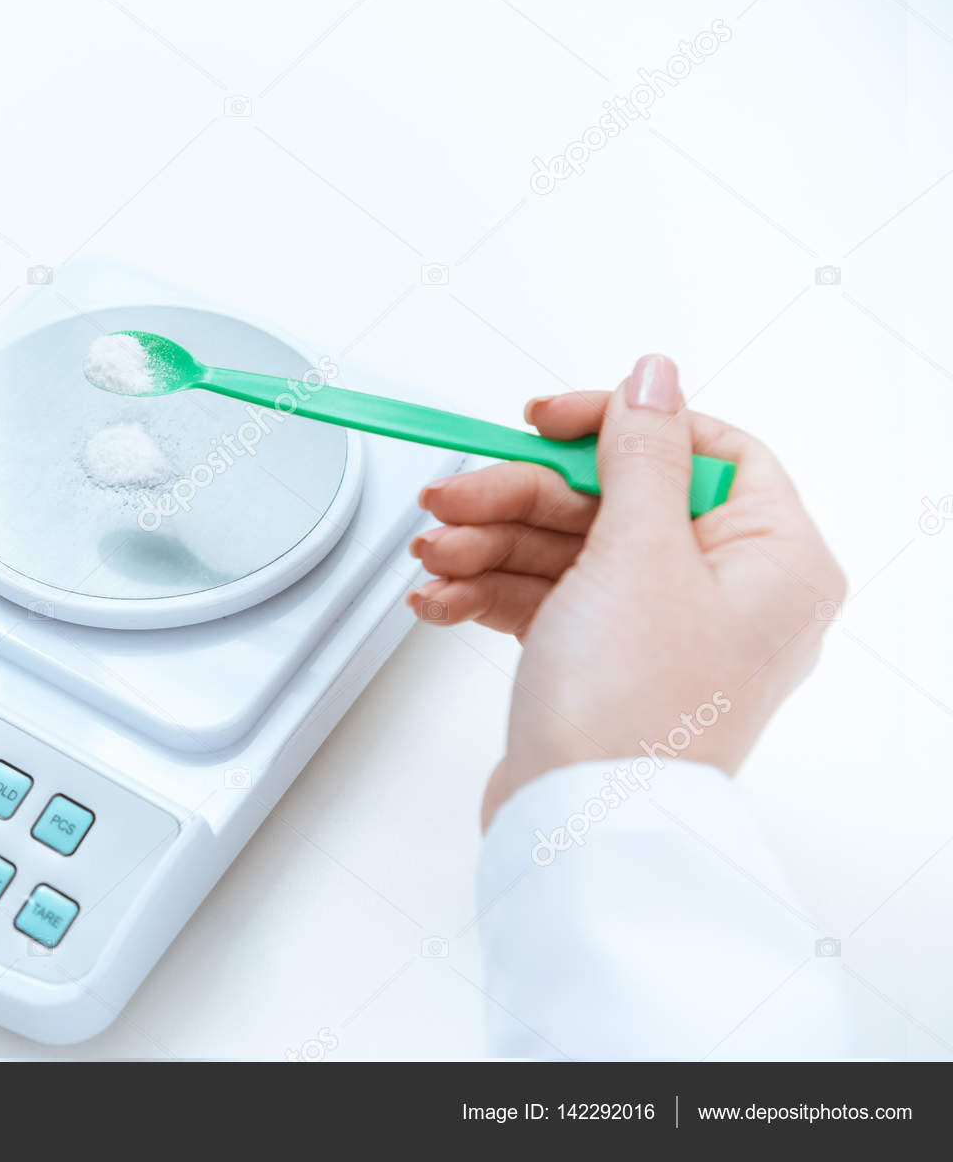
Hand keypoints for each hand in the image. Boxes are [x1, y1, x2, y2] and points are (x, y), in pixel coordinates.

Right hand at [408, 355, 845, 827]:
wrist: (578, 830)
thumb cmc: (634, 711)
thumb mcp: (638, 551)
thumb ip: (639, 452)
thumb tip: (654, 375)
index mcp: (772, 558)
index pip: (701, 450)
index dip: (617, 424)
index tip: (545, 420)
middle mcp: (724, 592)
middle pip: (612, 500)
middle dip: (518, 499)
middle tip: (452, 497)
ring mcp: (659, 631)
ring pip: (566, 550)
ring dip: (488, 545)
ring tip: (433, 554)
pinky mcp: (602, 663)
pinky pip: (545, 601)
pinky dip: (489, 593)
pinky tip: (440, 597)